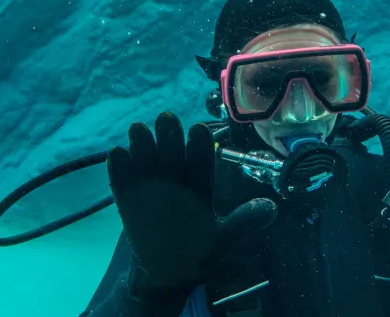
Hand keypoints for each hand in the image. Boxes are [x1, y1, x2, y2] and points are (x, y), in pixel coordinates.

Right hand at [106, 112, 276, 292]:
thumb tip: (272, 209)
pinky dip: (120, 170)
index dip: (200, 146)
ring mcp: (152, 189)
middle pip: (174, 156)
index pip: (202, 162)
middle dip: (170, 137)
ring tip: (138, 129)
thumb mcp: (224, 239)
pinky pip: (124, 183)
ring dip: (143, 146)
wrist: (167, 273)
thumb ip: (243, 223)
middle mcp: (176, 181)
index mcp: (200, 186)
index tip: (199, 129)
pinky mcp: (130, 201)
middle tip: (166, 117)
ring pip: (148, 163)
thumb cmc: (200, 253)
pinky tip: (117, 154)